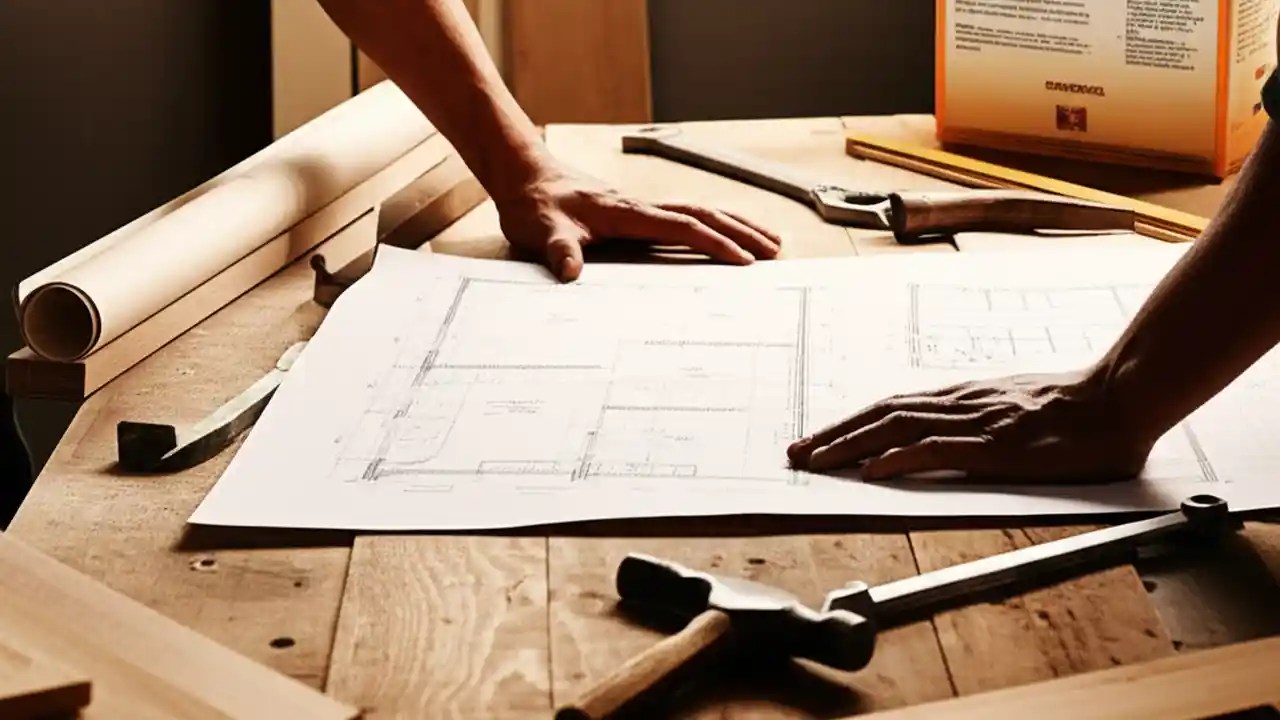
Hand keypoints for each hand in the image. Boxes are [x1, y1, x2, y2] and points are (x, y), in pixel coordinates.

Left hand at [493, 161, 781, 280]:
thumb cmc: (533, 204)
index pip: (682, 227)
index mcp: (626, 212)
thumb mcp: (540, 231)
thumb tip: (570, 272)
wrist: (523, 175)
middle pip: (703, 214)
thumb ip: (558, 250)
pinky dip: (712, 223)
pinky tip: (722, 232)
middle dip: (741, 231)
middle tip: (776, 251)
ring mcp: (641, 207)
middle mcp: (641, 206)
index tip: (744, 261)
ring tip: (768, 240)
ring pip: (699, 211)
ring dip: (735, 224)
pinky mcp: (636, 212)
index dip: (714, 243)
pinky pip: (685, 216)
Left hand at [787, 370, 1154, 482]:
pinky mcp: (996, 446)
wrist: (1118, 399)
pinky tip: (872, 470)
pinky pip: (937, 449)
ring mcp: (977, 422)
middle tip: (797, 453)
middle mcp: (961, 402)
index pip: (892, 405)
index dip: (851, 422)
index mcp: (964, 396)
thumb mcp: (1014, 407)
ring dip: (850, 445)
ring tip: (816, 461)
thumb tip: (940, 440)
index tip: (819, 437)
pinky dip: (898, 458)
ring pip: (897, 428)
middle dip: (834, 434)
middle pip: (882, 413)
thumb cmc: (1074, 408)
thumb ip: (977, 418)